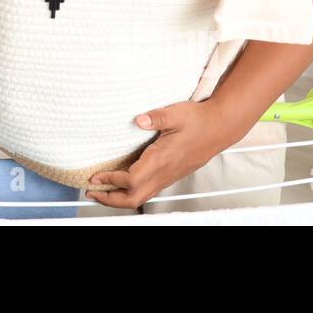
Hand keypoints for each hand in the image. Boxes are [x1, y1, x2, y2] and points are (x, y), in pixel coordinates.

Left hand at [84, 98, 240, 209]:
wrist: (220, 127)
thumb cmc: (199, 120)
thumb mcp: (176, 113)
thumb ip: (156, 117)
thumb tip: (138, 119)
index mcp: (162, 159)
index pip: (132, 180)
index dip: (112, 180)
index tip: (96, 176)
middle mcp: (165, 172)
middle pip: (135, 198)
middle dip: (111, 199)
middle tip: (92, 192)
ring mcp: (169, 176)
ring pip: (142, 197)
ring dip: (120, 198)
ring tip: (103, 191)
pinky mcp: (172, 175)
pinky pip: (149, 191)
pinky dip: (132, 192)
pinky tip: (124, 183)